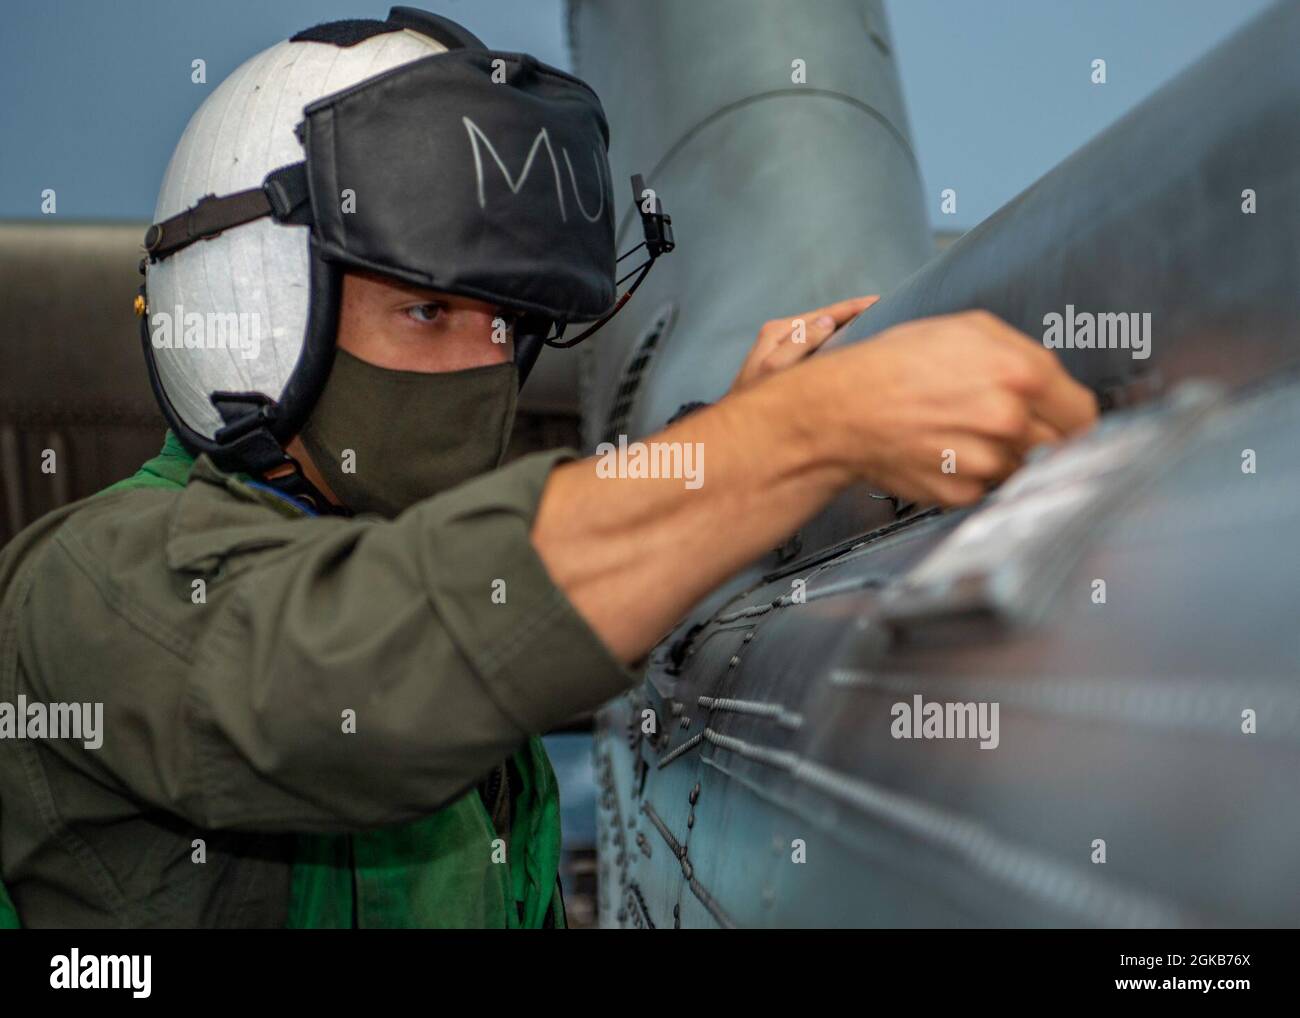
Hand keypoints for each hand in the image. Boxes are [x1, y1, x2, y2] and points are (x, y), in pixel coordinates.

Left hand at [730, 295, 878, 391]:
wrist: (734, 431)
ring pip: (823, 333)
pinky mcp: (787, 364)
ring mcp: (782, 349)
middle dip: (854, 315)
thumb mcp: (774, 369)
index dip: (853, 307)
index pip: (824, 314)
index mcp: (778, 332)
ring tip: (875, 323)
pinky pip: (819, 348)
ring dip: (847, 328)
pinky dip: (837, 344)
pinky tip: (852, 348)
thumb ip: (799, 344)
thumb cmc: (752, 402)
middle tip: (886, 309)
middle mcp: (780, 336)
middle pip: (826, 319)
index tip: (879, 301)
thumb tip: (827, 321)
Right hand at [797, 309, 1097, 505]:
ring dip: (1006, 458)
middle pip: (1059, 447)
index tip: (1062, 420)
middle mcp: (1009, 421)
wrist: (843, 408)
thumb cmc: (898, 363)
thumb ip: (1024, 355)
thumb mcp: (968, 329)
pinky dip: (974, 476)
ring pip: (1022, 469)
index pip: (1083, 414)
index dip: (1071, 416)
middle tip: (1005, 425)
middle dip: (1040, 437)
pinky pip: (987, 488)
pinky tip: (946, 451)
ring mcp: (985, 461)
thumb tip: (1055, 387)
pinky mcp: (960, 491)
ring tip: (967, 434)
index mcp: (1021, 374)